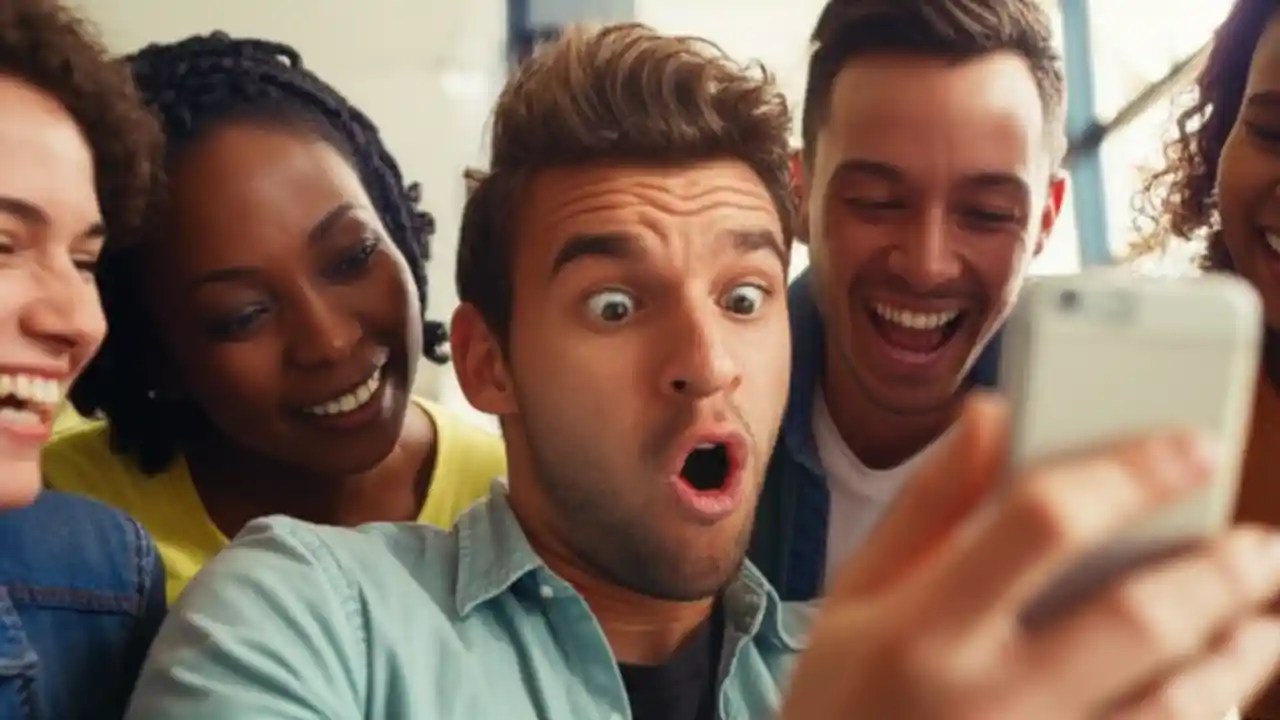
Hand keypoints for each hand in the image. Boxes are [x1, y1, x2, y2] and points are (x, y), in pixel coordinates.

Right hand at [781, 394, 1279, 719]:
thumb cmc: (840, 703)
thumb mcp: (853, 598)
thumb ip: (926, 505)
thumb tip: (991, 415)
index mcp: (921, 626)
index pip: (1041, 522)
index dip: (1130, 472)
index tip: (1193, 444)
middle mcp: (985, 697)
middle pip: (1138, 619)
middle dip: (1221, 572)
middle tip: (1260, 544)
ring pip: (1176, 704)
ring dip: (1239, 655)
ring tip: (1261, 619)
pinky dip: (1205, 714)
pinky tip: (1217, 690)